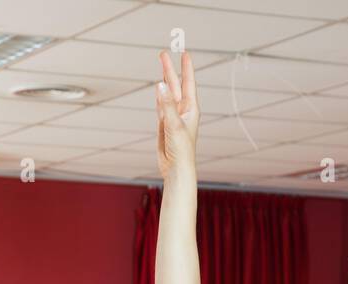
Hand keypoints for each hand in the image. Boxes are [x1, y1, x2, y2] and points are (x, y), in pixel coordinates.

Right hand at [155, 50, 199, 179]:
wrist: (176, 168)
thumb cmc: (181, 148)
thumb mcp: (174, 124)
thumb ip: (166, 104)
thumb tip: (160, 84)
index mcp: (191, 108)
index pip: (188, 82)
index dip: (186, 67)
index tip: (184, 52)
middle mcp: (183, 110)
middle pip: (175, 85)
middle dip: (169, 69)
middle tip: (163, 54)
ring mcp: (173, 117)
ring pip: (167, 94)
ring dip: (163, 81)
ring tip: (161, 67)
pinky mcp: (164, 125)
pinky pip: (161, 106)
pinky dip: (158, 96)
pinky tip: (157, 89)